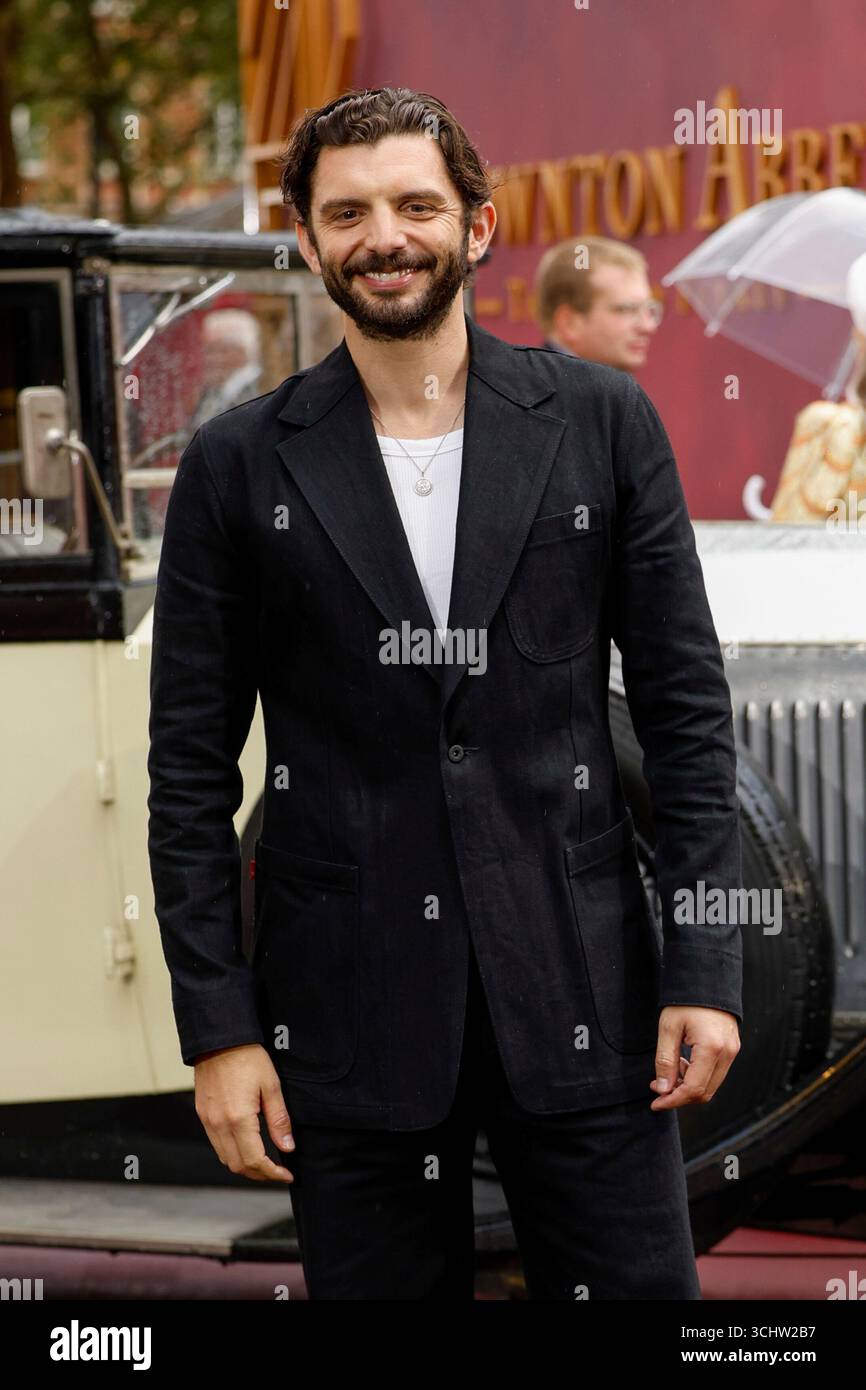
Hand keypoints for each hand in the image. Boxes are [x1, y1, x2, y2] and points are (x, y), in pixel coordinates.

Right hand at [194, 1043, 294, 1181]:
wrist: (219, 1040)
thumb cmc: (248, 1058)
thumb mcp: (271, 1086)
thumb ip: (279, 1120)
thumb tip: (287, 1147)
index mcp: (238, 1119)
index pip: (255, 1160)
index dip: (272, 1173)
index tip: (286, 1174)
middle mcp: (219, 1125)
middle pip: (238, 1166)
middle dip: (259, 1174)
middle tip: (277, 1171)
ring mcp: (208, 1121)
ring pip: (225, 1158)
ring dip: (245, 1166)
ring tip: (264, 1162)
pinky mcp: (202, 1115)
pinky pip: (216, 1145)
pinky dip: (232, 1153)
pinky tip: (246, 1145)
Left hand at [649, 1006, 740, 1110]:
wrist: (706, 980)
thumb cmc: (685, 1001)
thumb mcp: (668, 1028)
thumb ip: (665, 1061)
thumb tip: (662, 1089)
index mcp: (711, 1048)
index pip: (693, 1089)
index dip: (673, 1100)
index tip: (656, 1103)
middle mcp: (727, 1053)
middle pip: (705, 1093)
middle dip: (680, 1095)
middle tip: (658, 1087)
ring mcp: (732, 1052)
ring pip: (711, 1085)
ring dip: (689, 1086)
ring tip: (670, 1071)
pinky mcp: (732, 1049)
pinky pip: (716, 1074)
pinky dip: (698, 1076)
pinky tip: (683, 1063)